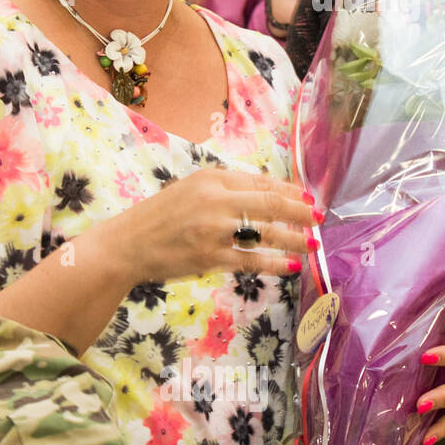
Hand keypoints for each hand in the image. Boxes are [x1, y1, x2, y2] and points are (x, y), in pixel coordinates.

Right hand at [126, 168, 318, 281]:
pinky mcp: (211, 257)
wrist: (125, 245)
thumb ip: (220, 190)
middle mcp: (215, 200)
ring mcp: (215, 230)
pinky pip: (253, 261)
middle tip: (319, 219)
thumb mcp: (187, 191)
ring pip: (267, 233)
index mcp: (210, 179)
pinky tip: (291, 266)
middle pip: (271, 204)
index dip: (288, 191)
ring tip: (312, 244)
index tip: (306, 198)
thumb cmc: (155, 218)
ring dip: (294, 239)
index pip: (260, 182)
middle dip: (300, 212)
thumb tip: (260, 195)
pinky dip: (275, 263)